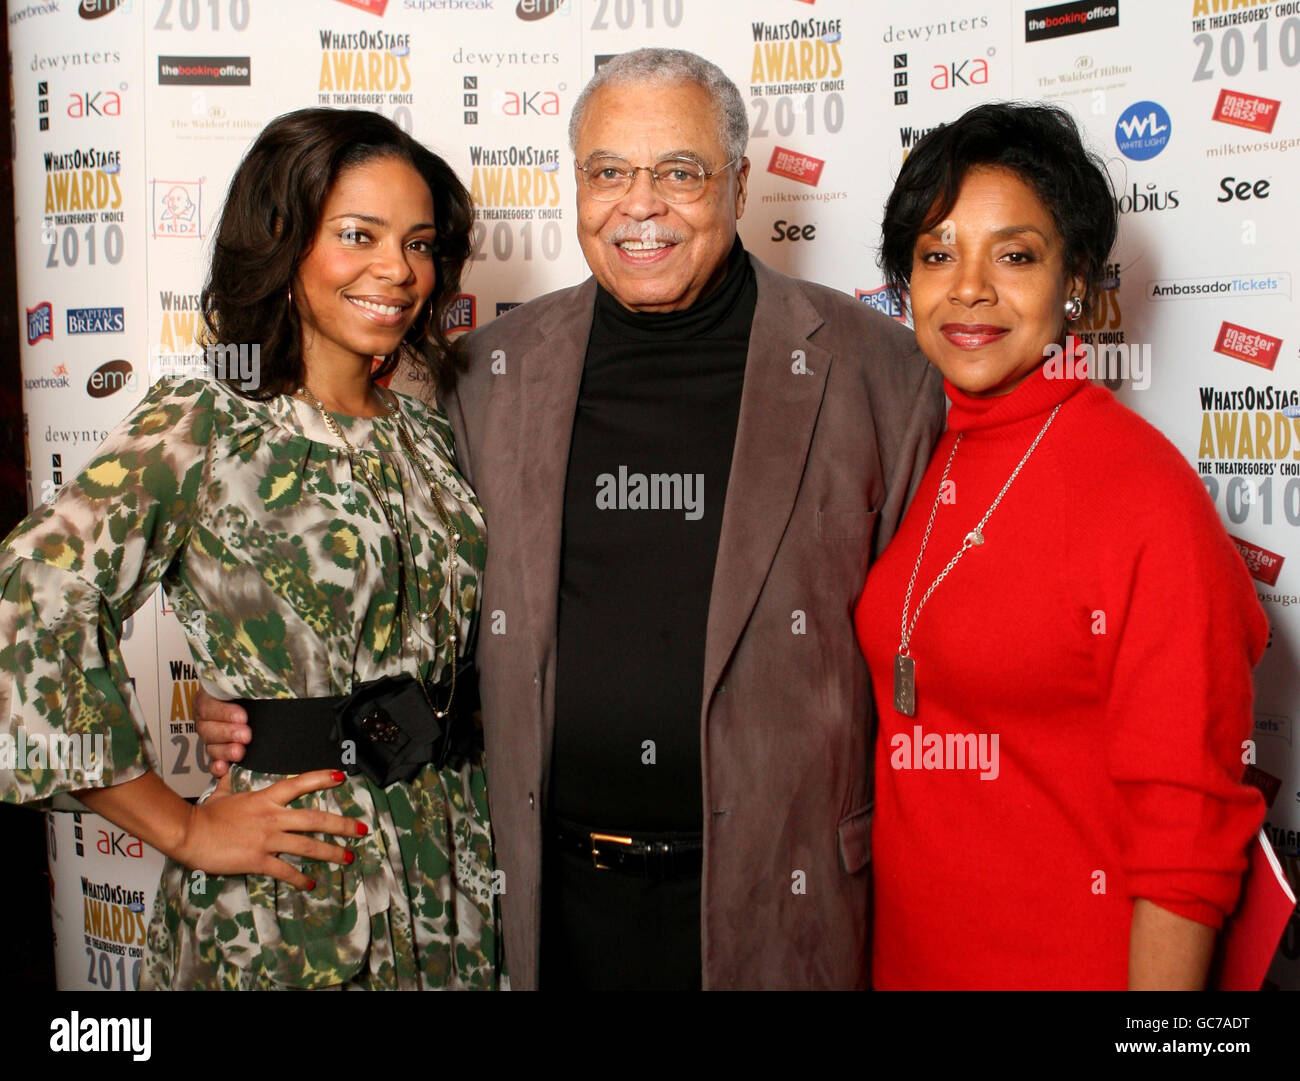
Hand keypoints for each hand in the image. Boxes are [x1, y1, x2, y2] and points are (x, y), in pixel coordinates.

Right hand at [177, 769, 365, 889]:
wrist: (189, 834)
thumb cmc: (204, 815)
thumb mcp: (221, 794)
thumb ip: (229, 783)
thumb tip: (226, 770)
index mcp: (265, 799)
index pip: (299, 784)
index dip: (322, 778)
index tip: (342, 777)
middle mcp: (272, 817)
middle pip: (315, 818)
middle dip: (342, 824)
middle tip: (361, 829)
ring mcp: (267, 839)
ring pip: (307, 845)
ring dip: (330, 852)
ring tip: (347, 857)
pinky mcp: (258, 860)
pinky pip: (285, 870)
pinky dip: (300, 878)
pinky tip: (311, 884)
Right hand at [194, 689, 250, 777]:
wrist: (256, 702)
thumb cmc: (249, 688)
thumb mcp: (245, 683)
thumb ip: (247, 686)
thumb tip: (261, 687)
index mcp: (208, 698)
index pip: (208, 707)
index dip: (224, 713)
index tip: (243, 717)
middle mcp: (206, 719)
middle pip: (208, 729)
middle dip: (228, 733)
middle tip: (246, 735)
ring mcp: (211, 737)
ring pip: (211, 747)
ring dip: (225, 751)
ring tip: (240, 752)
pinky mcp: (218, 753)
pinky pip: (213, 763)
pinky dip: (218, 767)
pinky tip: (224, 768)